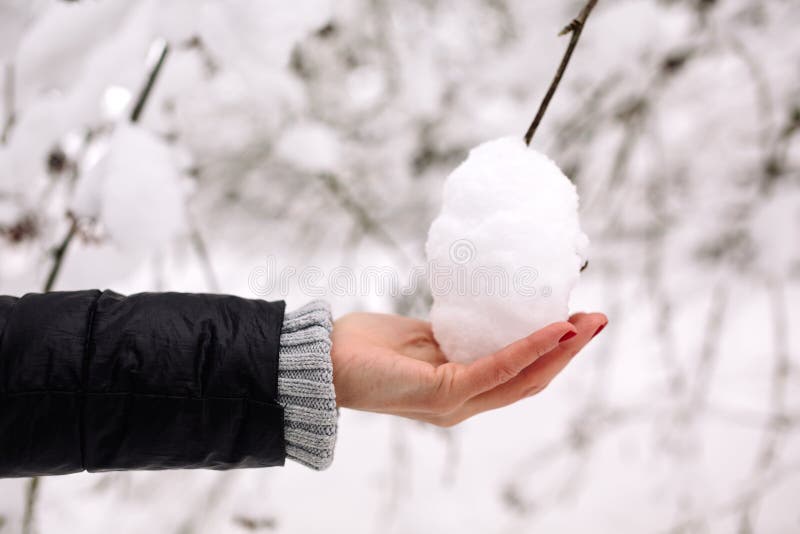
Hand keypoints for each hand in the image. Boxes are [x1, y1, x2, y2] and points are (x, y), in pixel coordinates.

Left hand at [331, 311, 606, 425]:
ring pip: (523, 379)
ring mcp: (457, 402)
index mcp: (462, 387)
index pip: (519, 376)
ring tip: (588, 324)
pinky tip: (552, 330)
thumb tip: (481, 314)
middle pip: (531, 381)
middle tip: (599, 319)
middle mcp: (465, 402)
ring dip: (560, 351)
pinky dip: (528, 349)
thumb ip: (454, 335)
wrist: (325, 359)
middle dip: (569, 352)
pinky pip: (496, 369)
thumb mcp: (423, 337)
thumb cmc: (368, 346)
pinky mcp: (444, 393)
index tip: (578, 321)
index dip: (553, 353)